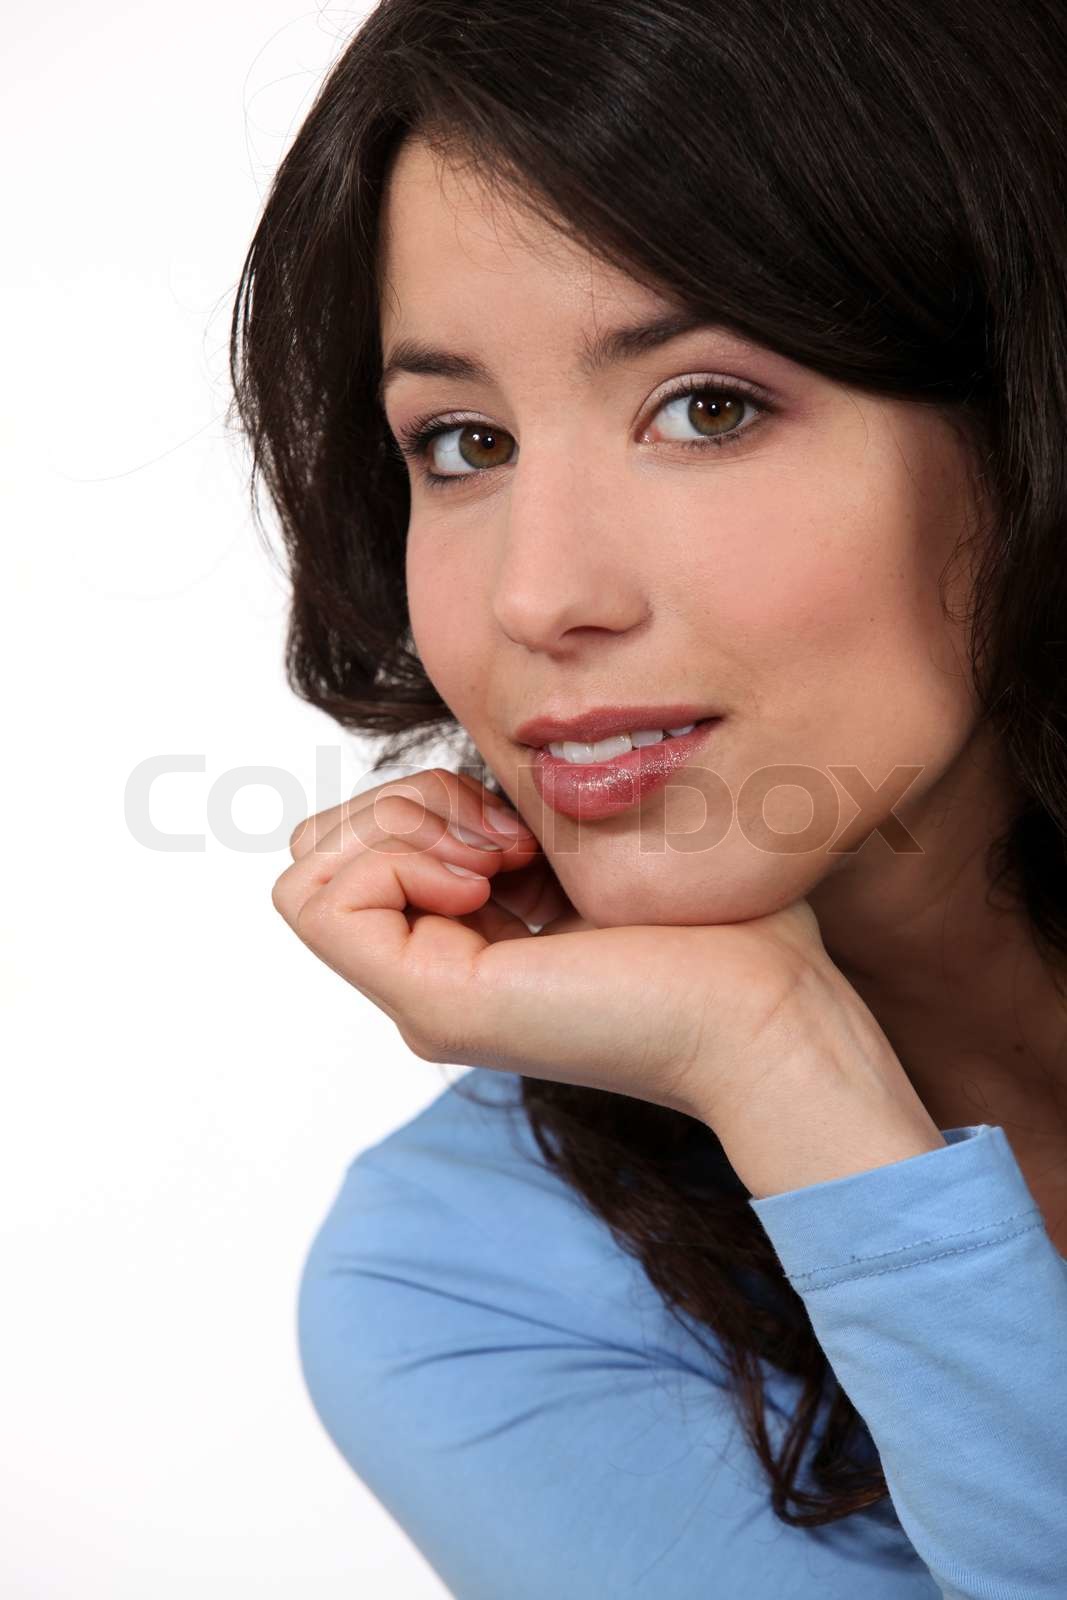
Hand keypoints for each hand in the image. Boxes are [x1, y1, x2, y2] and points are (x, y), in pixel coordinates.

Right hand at [271, 766, 910, 1137]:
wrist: (766, 1010)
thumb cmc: (716, 931)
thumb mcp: (585, 848)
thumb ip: (516, 818)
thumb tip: (476, 785)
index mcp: (465, 944)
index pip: (362, 843)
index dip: (425, 798)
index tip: (520, 822)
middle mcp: (431, 975)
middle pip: (320, 849)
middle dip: (400, 803)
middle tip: (506, 837)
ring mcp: (424, 995)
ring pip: (308, 870)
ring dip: (397, 826)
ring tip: (500, 855)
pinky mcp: (434, 1001)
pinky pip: (324, 901)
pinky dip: (396, 857)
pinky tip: (488, 877)